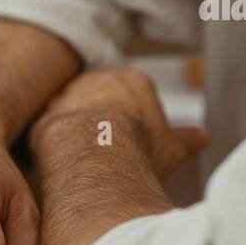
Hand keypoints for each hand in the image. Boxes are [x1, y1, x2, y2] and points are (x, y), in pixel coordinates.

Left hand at [29, 69, 207, 180]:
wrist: (96, 161)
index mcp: (133, 81)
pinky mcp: (43, 117)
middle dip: (104, 120)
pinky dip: (54, 144)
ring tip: (86, 159)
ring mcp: (66, 96)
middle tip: (110, 149)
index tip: (136, 138)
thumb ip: (188, 139)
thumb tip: (202, 137)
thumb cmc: (138, 152)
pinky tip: (62, 163)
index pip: (135, 93)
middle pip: (101, 98)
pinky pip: (48, 129)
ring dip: (76, 130)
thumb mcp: (174, 148)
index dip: (136, 118)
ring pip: (72, 110)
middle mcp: (97, 81)